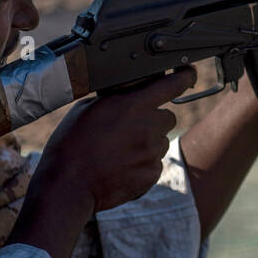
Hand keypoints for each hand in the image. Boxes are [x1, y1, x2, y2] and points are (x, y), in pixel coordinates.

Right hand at [33, 67, 196, 214]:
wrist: (68, 185)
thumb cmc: (71, 144)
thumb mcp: (88, 108)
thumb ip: (117, 99)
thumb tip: (131, 93)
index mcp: (133, 105)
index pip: (172, 84)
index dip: (184, 76)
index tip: (189, 73)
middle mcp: (148, 127)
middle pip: (168, 116)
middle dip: (154, 119)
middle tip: (130, 128)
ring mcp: (152, 152)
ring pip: (161, 142)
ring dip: (147, 143)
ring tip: (119, 151)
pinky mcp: (152, 174)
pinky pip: (155, 164)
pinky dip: (143, 165)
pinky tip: (120, 167)